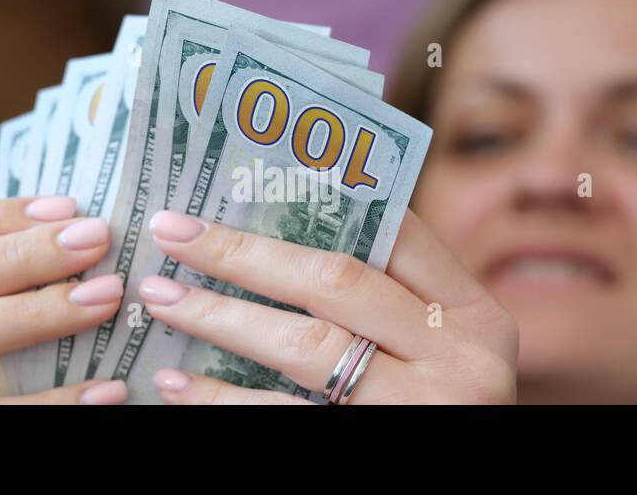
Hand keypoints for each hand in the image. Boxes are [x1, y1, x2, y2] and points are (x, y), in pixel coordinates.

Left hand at [139, 210, 517, 403]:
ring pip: (305, 347)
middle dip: (244, 253)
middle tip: (173, 233)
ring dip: (220, 317)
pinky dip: (220, 397)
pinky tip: (176, 381)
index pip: (399, 235)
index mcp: (477, 318)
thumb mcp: (448, 355)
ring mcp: (418, 407)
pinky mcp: (366, 447)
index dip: (320, 205)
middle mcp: (458, 358)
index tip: (243, 190)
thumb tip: (285, 241)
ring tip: (160, 299)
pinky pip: (280, 414)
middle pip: (335, 283)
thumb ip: (398, 305)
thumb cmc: (438, 412)